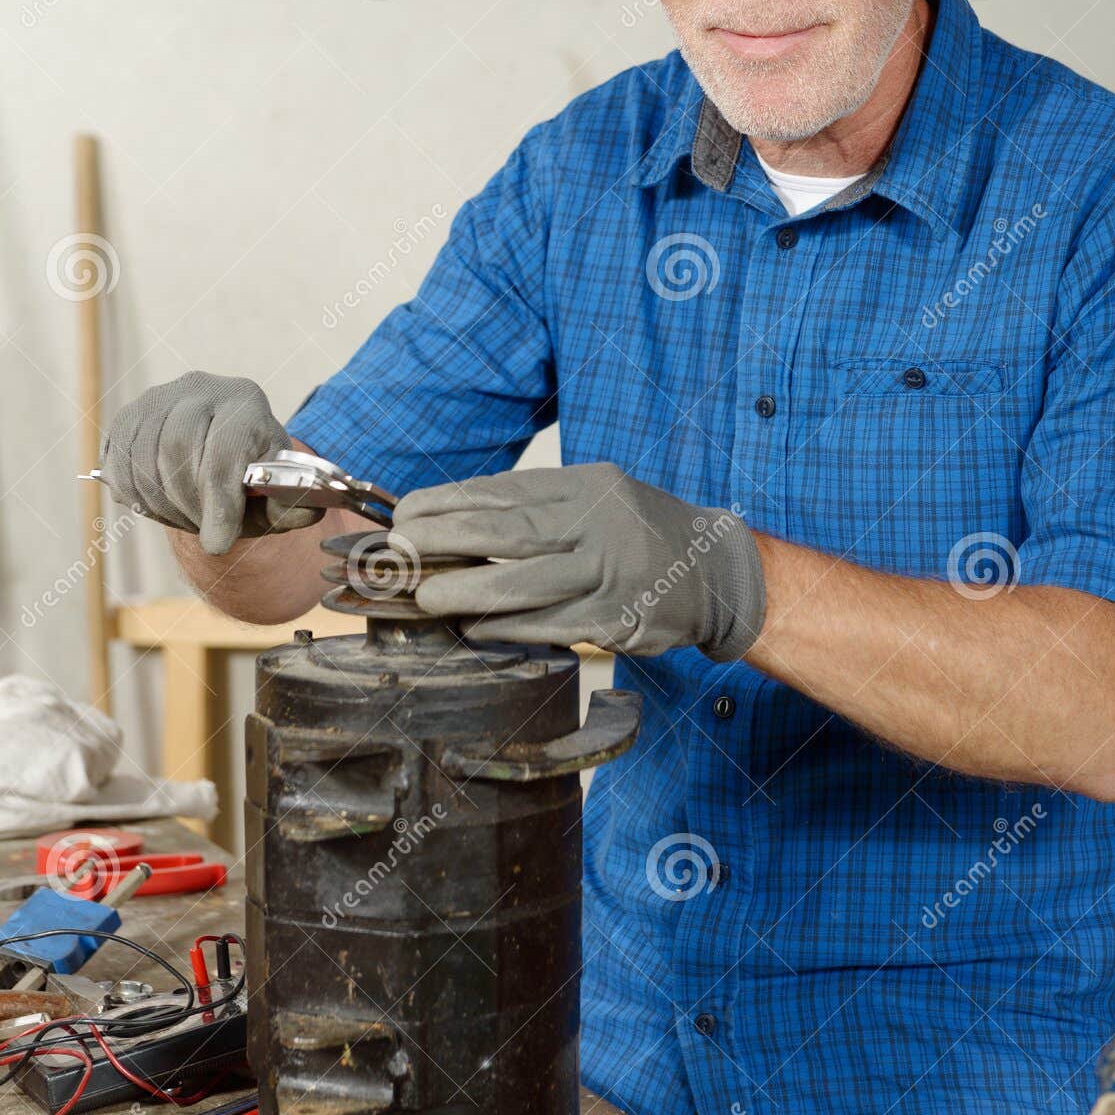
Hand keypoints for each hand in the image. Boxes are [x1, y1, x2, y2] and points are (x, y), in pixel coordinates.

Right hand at [98, 370, 323, 554]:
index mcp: (245, 400)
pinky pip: (118, 462)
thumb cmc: (253, 478)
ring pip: (143, 458)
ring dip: (161, 503)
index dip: (219, 503)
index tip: (218, 544)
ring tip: (186, 518)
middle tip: (202, 529)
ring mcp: (159, 398)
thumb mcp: (278, 493)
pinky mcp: (129, 416)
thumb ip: (293, 505)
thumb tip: (309, 507)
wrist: (219, 457)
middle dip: (188, 504)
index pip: (224, 449)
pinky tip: (160, 504)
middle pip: (177, 449)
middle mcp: (200, 388)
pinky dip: (135, 494)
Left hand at [392, 462, 764, 658]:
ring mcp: (610, 574)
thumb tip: (453, 518)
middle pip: (509, 531)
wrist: (715, 570)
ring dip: (468, 592)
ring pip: (526, 583)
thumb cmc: (638, 531)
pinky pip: (549, 625)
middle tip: (400, 551)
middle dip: (446, 541)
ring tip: (426, 598)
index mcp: (589, 486)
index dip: (449, 502)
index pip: (506, 491)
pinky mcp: (616, 620)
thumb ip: (539, 506)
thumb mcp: (598, 496)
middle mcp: (600, 525)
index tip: (405, 513)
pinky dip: (506, 628)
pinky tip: (473, 629)